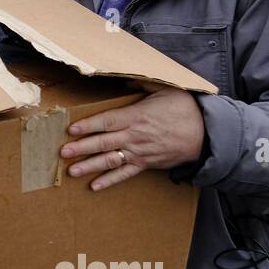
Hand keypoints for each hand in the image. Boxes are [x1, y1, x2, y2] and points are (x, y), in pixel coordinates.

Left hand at [59, 84, 205, 190]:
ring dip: (90, 166)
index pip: (106, 121)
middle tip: (62, 152)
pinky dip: (110, 181)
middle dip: (81, 148)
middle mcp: (135, 136)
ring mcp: (139, 152)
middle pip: (103, 142)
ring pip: (110, 160)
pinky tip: (94, 186)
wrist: (206, 134)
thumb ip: (143, 85)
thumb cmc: (185, 109)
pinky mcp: (146, 164)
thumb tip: (126, 82)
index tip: (70, 129)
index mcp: (136, 116)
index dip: (88, 126)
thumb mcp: (165, 89)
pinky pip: (125, 174)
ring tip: (71, 171)